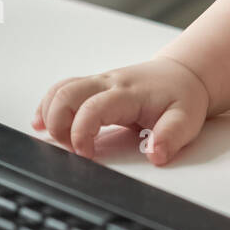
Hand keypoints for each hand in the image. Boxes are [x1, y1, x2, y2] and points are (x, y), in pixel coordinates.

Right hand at [32, 55, 210, 165]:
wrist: (184, 74)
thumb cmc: (182, 96)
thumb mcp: (187, 118)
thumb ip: (171, 136)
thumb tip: (155, 154)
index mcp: (128, 93)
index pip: (92, 108)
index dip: (81, 133)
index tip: (87, 155)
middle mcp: (108, 83)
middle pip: (66, 94)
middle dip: (58, 125)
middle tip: (71, 151)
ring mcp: (98, 82)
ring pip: (60, 90)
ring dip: (49, 115)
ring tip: (52, 140)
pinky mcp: (93, 87)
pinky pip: (62, 90)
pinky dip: (48, 106)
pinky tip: (42, 124)